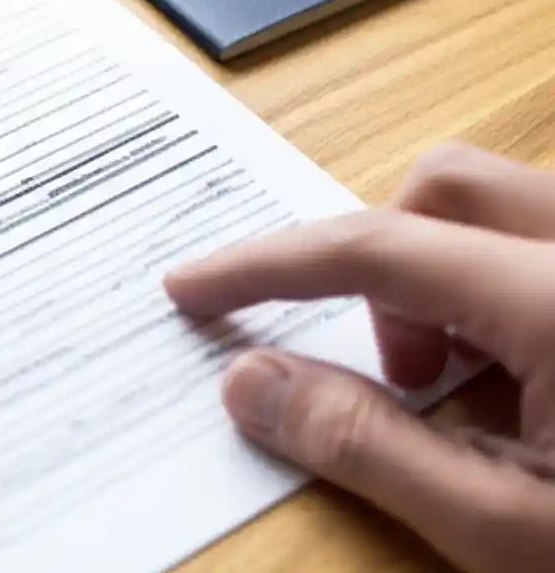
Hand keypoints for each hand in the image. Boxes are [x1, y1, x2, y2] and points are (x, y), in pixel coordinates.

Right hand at [165, 143, 554, 571]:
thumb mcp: (504, 525)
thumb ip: (367, 446)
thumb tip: (248, 385)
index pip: (376, 246)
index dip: (267, 266)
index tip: (194, 289)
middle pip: (441, 187)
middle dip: (382, 266)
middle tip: (405, 374)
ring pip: (494, 209)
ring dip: (444, 280)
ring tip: (470, 387)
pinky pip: (539, 240)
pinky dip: (496, 289)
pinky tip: (532, 381)